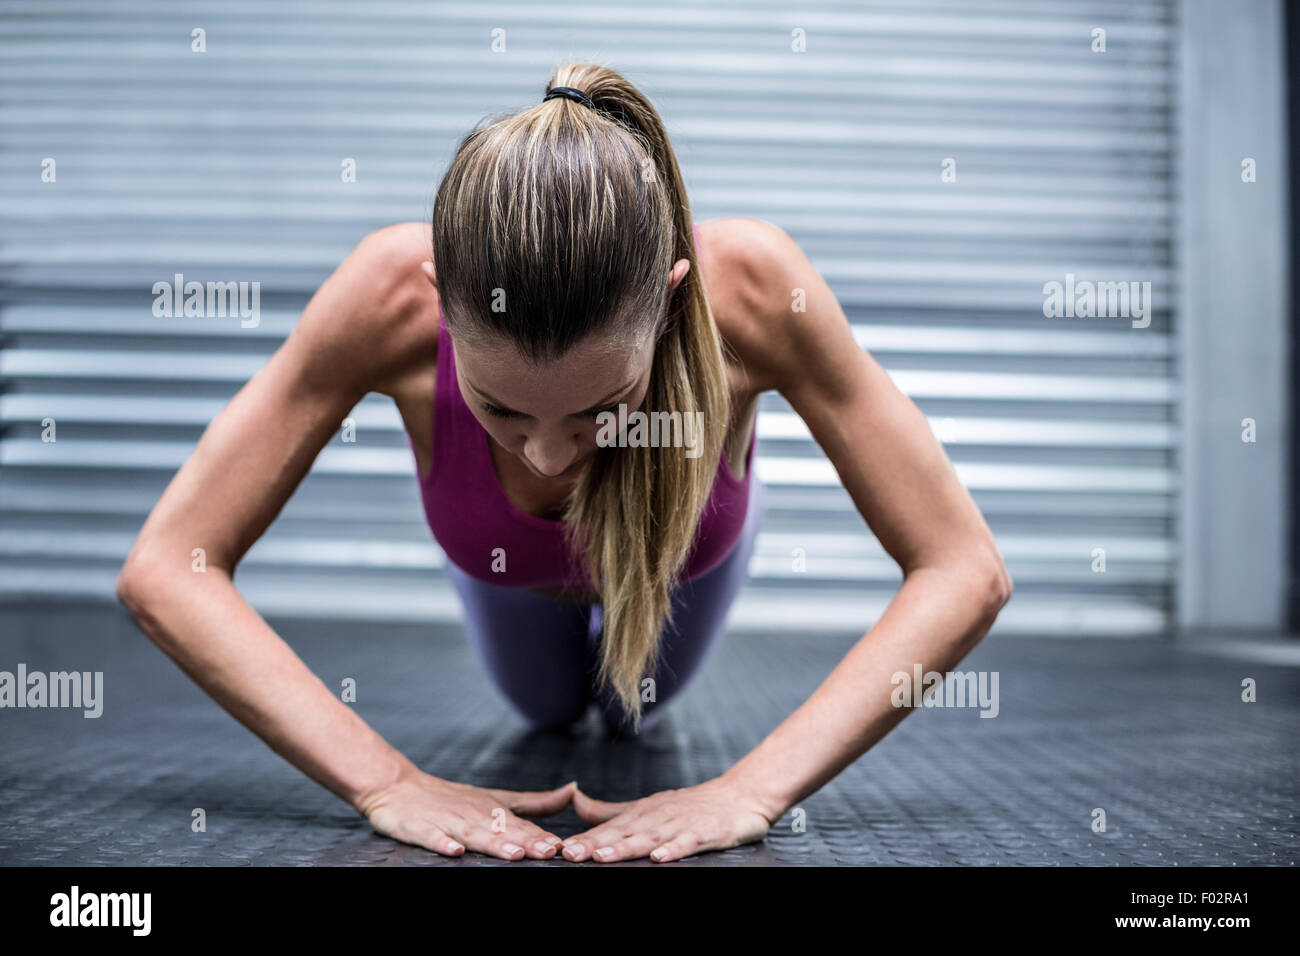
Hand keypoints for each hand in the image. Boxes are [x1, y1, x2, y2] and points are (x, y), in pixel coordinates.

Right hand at [357, 768, 575, 860]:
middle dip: (526, 841)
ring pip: (473, 833)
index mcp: (492, 809)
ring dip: (494, 843)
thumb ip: (534, 802)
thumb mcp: (496, 798)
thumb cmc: (451, 798)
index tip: (562, 847)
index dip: (541, 836)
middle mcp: (472, 813)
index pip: (520, 825)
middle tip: (549, 852)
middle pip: (502, 829)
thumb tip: (573, 791)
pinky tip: (455, 853)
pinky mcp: (419, 828)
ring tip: (514, 854)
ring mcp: (446, 820)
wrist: (397, 787)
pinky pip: (432, 837)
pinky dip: (443, 844)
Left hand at [561, 776, 774, 862]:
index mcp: (642, 813)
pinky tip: (661, 858)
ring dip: (626, 848)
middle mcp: (658, 816)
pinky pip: (689, 842)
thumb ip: (610, 810)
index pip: (609, 829)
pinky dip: (675, 849)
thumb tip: (574, 802)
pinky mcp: (707, 832)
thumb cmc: (691, 805)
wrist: (740, 795)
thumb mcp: (647, 807)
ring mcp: (682, 824)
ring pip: (650, 837)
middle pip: (624, 833)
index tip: (562, 850)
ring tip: (603, 858)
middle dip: (597, 844)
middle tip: (571, 854)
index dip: (586, 839)